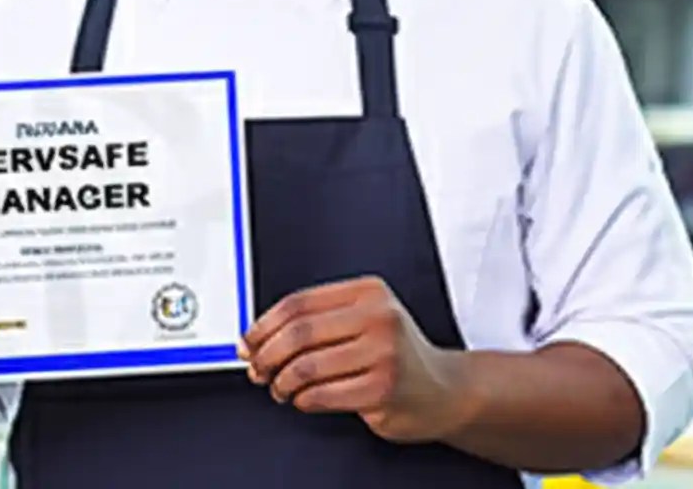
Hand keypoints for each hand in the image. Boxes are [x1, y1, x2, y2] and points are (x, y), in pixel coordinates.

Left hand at [242, 276, 470, 442]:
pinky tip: (305, 399)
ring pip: (305, 367)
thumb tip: (257, 337)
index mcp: (369, 292)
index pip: (299, 302)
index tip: (249, 341)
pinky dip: (303, 400)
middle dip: (267, 355)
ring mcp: (383, 353)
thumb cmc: (396, 355)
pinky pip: (321, 395)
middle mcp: (379, 317)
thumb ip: (317, 321)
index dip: (264, 325)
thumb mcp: (363, 320)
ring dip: (282, 383)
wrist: (443, 390)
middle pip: (298, 333)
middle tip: (258, 369)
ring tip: (281, 388)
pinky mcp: (382, 389)